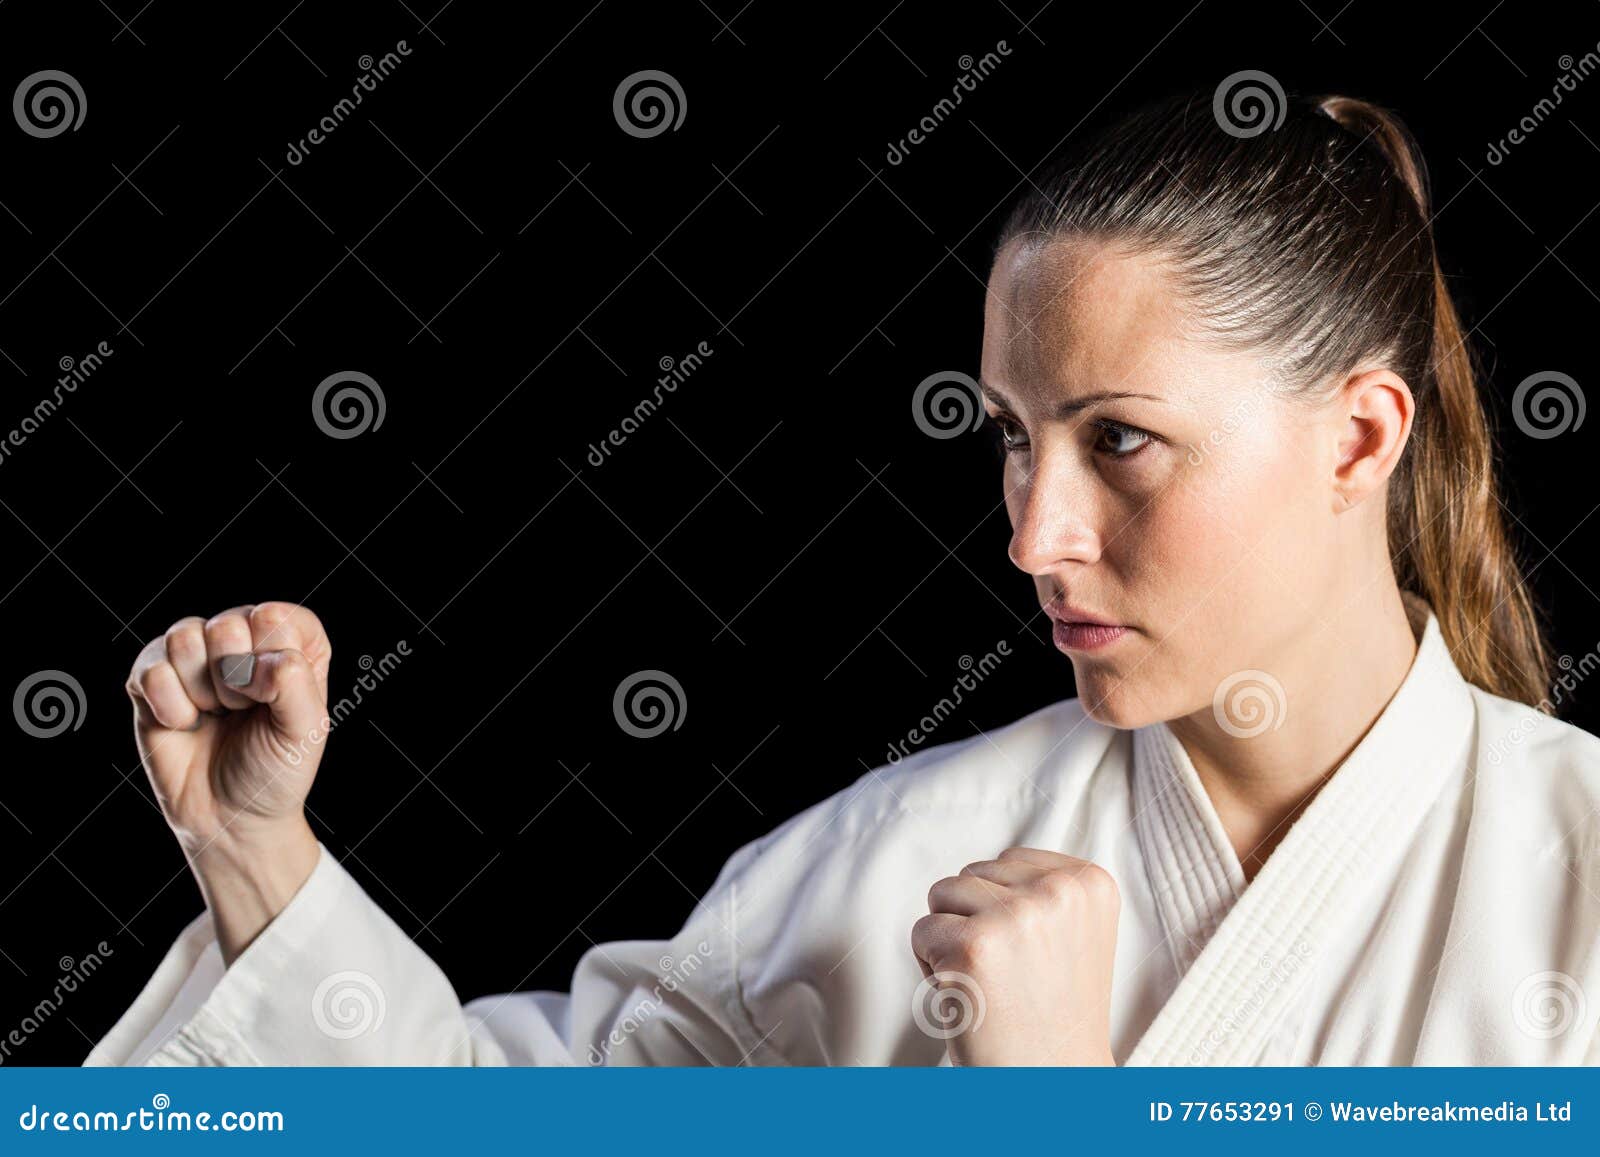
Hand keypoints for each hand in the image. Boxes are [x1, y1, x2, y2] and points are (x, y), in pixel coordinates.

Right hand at [126, 601, 330, 961]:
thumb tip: (260, 661)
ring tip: (214, 715)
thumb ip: (295, 683)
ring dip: (200, 692)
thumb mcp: (305, 730)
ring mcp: (197, 653)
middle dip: (234, 681)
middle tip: (240, 712)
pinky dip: (168, 703)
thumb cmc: (274, 769)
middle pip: (228, 625)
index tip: (271, 700)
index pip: (277, 618)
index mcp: (292, 642)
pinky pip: (150, 665)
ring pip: (185, 638)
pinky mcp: (154, 675)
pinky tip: (184, 722)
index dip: (270, 664)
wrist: (229, 816)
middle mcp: (245, 638)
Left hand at [912, 847, 1119, 1065]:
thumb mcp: (1075, 935)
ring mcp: (1017, 916)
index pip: (1008, 862)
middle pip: (972, 875)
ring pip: (942, 895)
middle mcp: (1059, 892)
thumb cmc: (1054, 1019)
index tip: (1030, 958)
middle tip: (1006, 978)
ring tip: (988, 985)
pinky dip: (930, 969)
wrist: (1055, 1086)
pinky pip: (920, 932)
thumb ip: (1041, 890)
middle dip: (973, 922)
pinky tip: (968, 999)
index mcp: (1090, 883)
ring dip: (949, 940)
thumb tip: (988, 866)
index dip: (1001, 911)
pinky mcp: (973, 946)